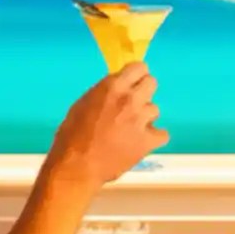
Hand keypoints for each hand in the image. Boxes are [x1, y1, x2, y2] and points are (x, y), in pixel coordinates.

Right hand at [46, 61, 169, 186]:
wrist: (76, 166)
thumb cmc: (72, 135)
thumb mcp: (83, 103)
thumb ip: (104, 92)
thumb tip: (117, 88)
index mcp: (112, 87)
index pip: (139, 67)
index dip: (136, 75)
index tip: (132, 83)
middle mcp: (130, 99)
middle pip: (152, 83)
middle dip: (143, 91)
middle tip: (133, 104)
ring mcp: (141, 120)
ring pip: (155, 109)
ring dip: (145, 117)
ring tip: (131, 129)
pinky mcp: (148, 141)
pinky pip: (162, 134)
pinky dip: (154, 138)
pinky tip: (141, 142)